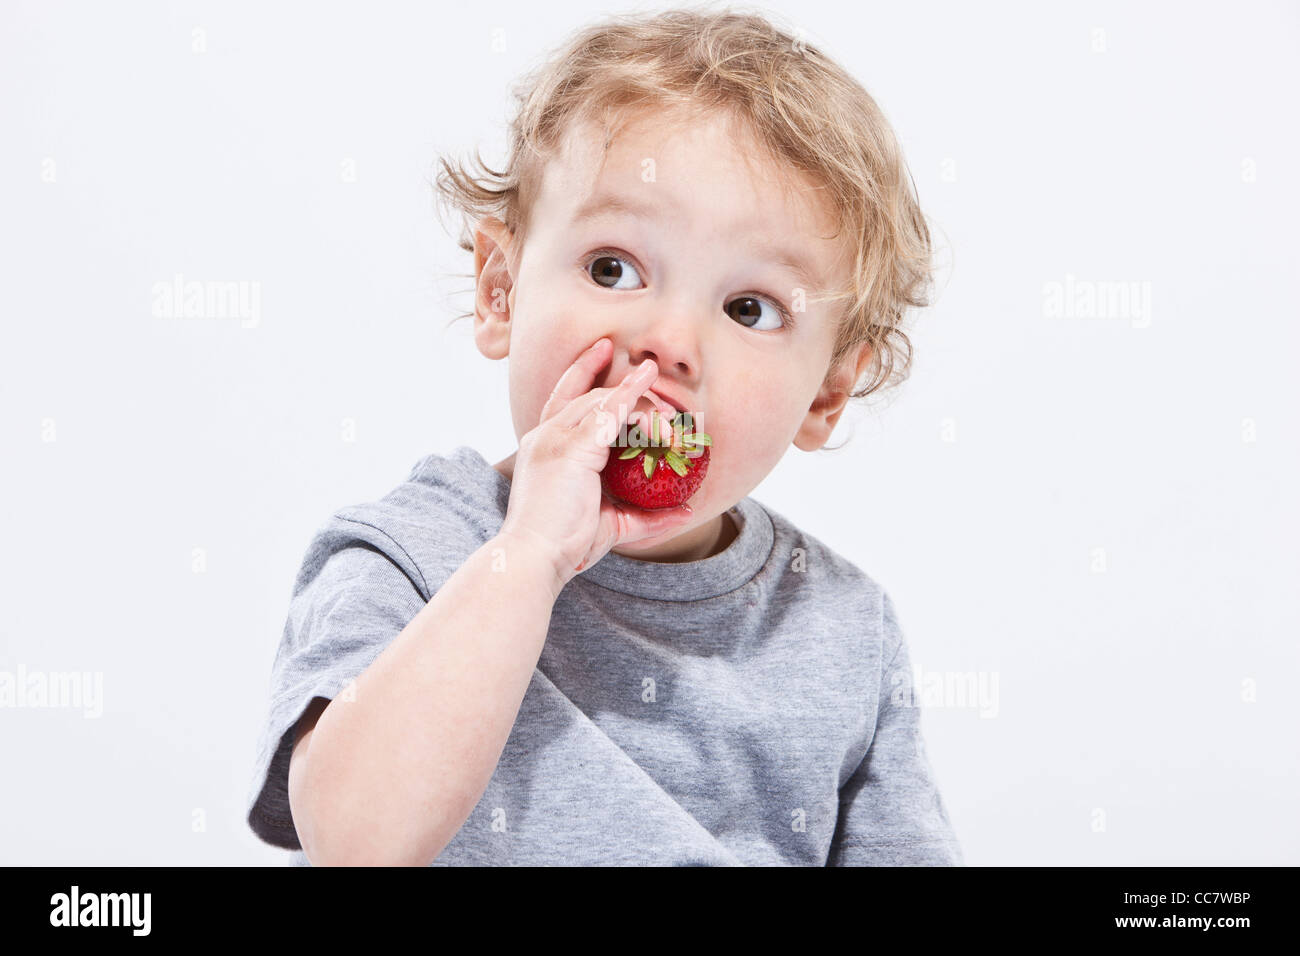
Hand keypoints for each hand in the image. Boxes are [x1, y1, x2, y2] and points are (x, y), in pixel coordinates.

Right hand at [497, 337, 694, 588]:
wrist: (534, 559)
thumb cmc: (565, 546)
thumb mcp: (611, 525)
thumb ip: (647, 515)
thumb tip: (685, 510)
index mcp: (546, 447)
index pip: (563, 396)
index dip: (583, 369)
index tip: (604, 350)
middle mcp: (546, 436)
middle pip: (589, 395)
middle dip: (627, 389)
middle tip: (664, 400)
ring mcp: (556, 438)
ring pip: (604, 402)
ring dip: (641, 405)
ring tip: (670, 420)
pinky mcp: (571, 448)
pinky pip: (610, 414)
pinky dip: (633, 400)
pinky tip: (650, 392)